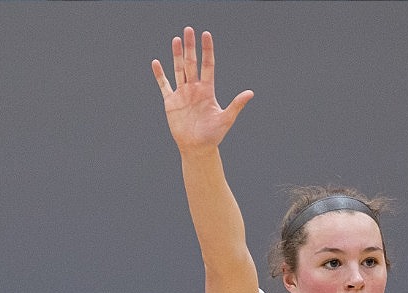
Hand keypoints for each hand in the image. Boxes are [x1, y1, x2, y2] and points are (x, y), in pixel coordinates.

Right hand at [152, 29, 252, 152]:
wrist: (197, 148)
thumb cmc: (213, 135)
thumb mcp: (226, 119)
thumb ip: (236, 104)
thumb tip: (250, 93)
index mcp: (207, 90)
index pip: (208, 65)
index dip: (207, 50)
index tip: (206, 34)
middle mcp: (194, 88)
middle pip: (192, 63)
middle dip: (190, 47)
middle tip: (189, 30)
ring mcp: (182, 94)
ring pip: (178, 70)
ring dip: (176, 55)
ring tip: (176, 39)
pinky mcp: (171, 102)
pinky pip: (164, 85)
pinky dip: (160, 75)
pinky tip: (156, 63)